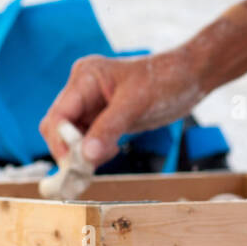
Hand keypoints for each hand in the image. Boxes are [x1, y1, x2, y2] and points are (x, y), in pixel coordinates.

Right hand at [38, 50, 204, 165]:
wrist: (189, 77)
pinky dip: (94, 153)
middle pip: (58, 129)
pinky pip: (86, 141)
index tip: (75, 165)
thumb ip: (108, 129)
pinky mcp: (101, 119)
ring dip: (83, 154)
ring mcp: (90, 105)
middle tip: (87, 169)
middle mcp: (82, 90)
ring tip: (109, 153)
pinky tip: (113, 149)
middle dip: (70, 151)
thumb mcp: (136, 104)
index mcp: (85, 77)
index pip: (58, 116)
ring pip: (71, 138)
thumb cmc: (166, 79)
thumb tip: (85, 156)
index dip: (61, 142)